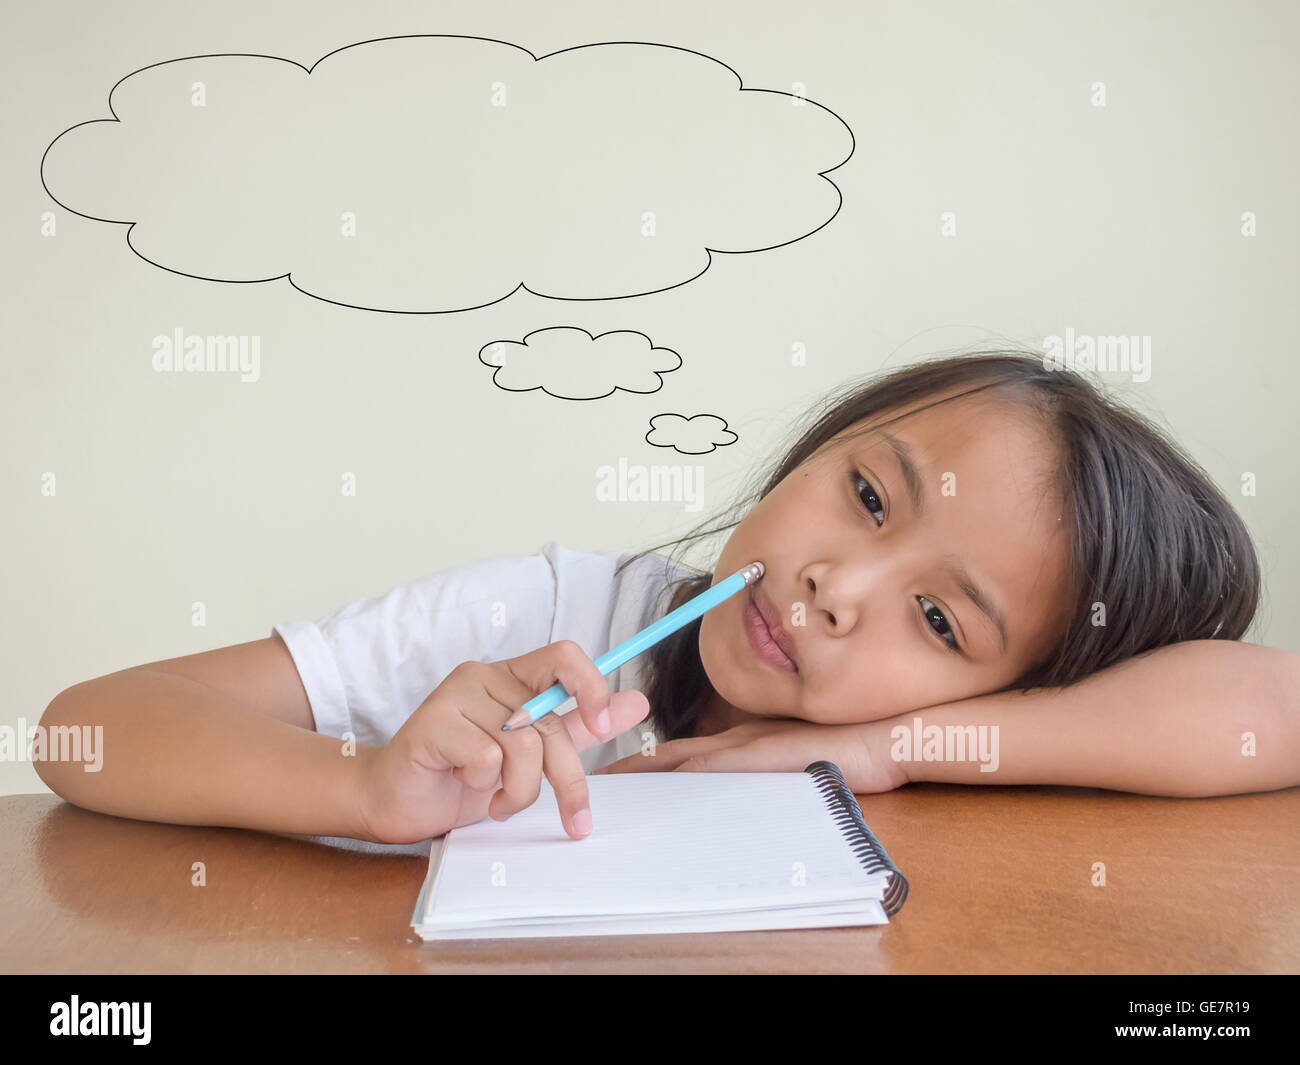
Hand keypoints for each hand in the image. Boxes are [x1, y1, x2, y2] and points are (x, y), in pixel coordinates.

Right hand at [354, 640, 649, 843]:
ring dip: (520, 790)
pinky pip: (486, 757)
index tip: (605, 727)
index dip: (592, 687)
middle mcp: (484, 676)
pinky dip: (485, 785)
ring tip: (501, 802)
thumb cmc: (461, 776)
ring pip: (522, 744)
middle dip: (567, 778)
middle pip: (550, 719)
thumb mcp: (532, 755)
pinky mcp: (433, 722)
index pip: (563, 655)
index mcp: (512, 676)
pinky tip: (465, 785)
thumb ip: (580, 727)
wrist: (396, 800)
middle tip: (574, 818)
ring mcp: (456, 694)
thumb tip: (637, 704)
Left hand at [592, 717, 907, 794]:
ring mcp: (743, 747)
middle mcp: (732, 740)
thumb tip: (733, 787)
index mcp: (738, 741)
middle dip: (632, 770)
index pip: (678, 753)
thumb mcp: (787, 759)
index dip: (643, 764)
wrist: (873, 739)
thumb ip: (758, 767)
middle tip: (594, 784)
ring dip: (646, 776)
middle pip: (668, 755)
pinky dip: (679, 778)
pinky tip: (658, 789)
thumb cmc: (837, 751)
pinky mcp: (755, 757)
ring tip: (609, 789)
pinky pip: (707, 768)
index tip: (612, 776)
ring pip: (680, 761)